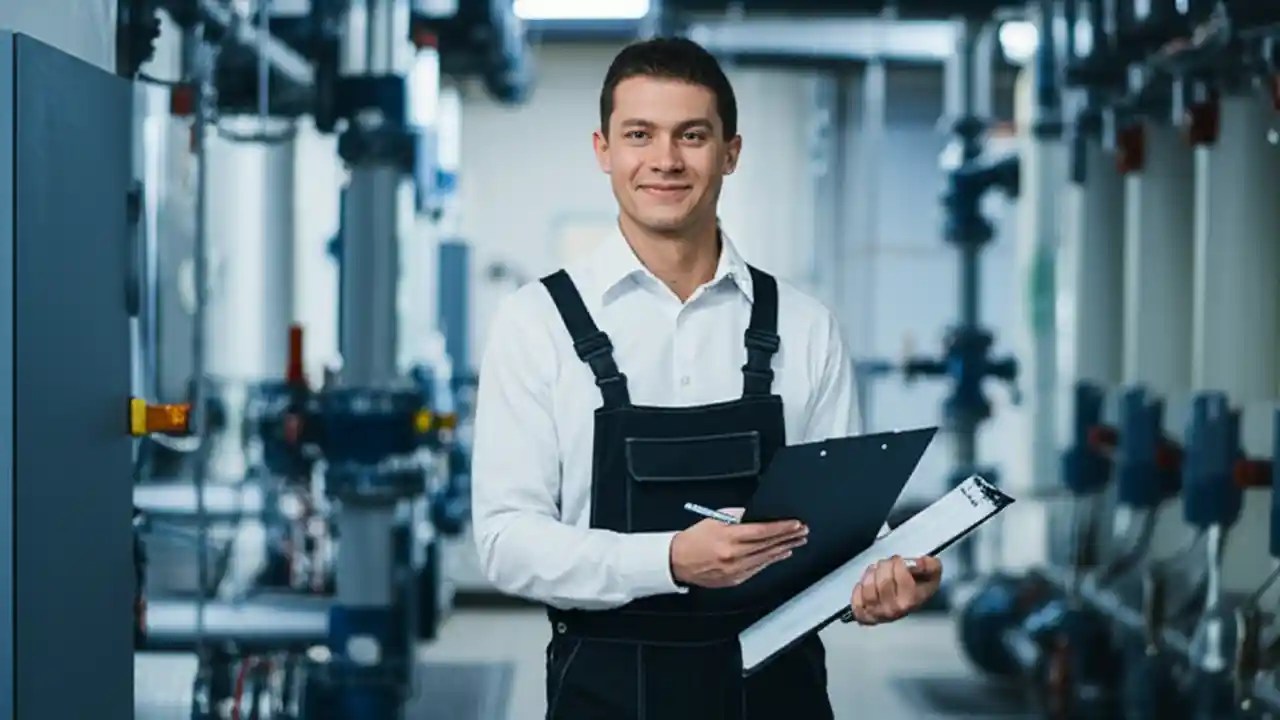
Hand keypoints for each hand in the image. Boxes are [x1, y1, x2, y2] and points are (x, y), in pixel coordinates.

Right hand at [670, 508, 807, 588]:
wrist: (677, 561)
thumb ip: (736, 515)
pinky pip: (758, 569)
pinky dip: (771, 561)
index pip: (763, 531)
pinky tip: (780, 554)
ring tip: (797, 542)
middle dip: (788, 537)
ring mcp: (735, 570)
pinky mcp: (735, 579)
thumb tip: (755, 513)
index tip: (795, 524)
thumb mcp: (713, 519)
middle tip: (802, 532)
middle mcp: (734, 555)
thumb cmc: (694, 539)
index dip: (781, 528)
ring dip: (784, 549)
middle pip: (768, 545)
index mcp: (729, 538)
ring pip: (766, 558)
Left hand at [848, 555, 941, 624]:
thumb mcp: (931, 573)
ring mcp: (878, 614)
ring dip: (871, 574)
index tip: (899, 561)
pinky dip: (859, 588)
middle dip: (885, 565)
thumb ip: (930, 565)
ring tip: (877, 572)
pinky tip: (867, 584)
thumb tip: (920, 562)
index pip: (900, 574)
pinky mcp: (864, 615)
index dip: (898, 562)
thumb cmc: (917, 587)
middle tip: (888, 564)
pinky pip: (856, 598)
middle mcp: (894, 610)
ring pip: (868, 587)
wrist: (906, 603)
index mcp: (912, 600)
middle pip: (884, 580)